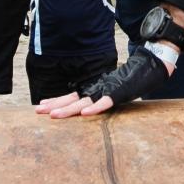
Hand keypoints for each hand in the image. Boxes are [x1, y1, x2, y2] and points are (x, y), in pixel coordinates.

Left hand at [36, 48, 169, 118]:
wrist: (144, 68)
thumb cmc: (125, 81)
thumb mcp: (106, 90)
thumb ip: (95, 97)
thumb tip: (82, 107)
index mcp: (92, 89)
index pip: (69, 96)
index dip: (55, 101)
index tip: (40, 106)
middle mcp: (95, 89)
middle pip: (71, 99)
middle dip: (54, 106)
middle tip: (38, 111)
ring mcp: (105, 91)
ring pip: (83, 102)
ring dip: (67, 109)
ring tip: (54, 115)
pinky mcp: (117, 93)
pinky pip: (105, 103)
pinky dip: (95, 108)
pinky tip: (85, 113)